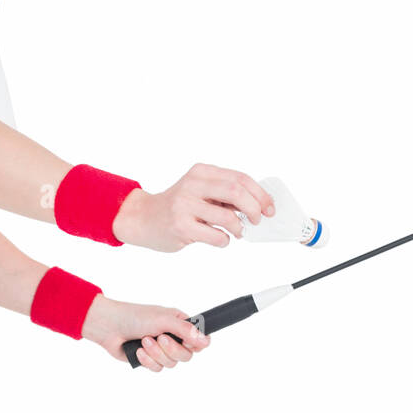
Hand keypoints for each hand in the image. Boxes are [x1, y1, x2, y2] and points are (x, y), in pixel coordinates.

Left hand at [81, 295, 211, 370]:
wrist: (110, 327)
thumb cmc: (135, 316)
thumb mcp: (163, 320)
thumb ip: (185, 330)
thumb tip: (205, 341)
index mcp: (179, 323)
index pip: (199, 339)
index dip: (197, 345)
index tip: (189, 344)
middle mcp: (173, 337)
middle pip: (186, 356)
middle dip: (171, 349)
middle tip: (159, 338)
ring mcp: (161, 350)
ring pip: (171, 363)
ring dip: (156, 354)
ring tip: (144, 341)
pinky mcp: (150, 360)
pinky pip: (157, 368)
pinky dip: (147, 360)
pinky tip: (138, 351)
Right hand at [111, 163, 275, 251]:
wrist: (143, 218)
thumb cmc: (178, 206)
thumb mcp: (199, 190)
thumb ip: (224, 193)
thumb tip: (259, 203)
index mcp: (201, 172)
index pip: (240, 178)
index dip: (260, 194)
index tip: (269, 208)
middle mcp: (192, 184)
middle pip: (236, 192)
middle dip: (254, 208)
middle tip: (257, 220)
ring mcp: (185, 205)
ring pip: (228, 216)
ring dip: (239, 228)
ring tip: (236, 232)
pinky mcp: (181, 226)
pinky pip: (216, 236)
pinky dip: (225, 240)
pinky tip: (219, 238)